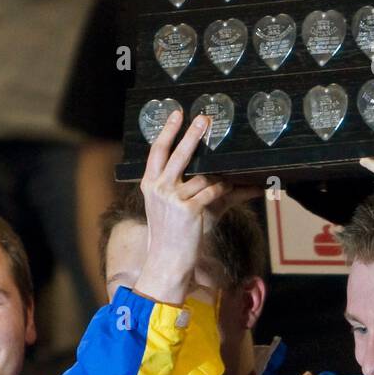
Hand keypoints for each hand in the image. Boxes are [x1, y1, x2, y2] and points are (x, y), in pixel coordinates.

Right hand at [134, 111, 226, 304]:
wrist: (166, 260)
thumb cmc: (168, 232)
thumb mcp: (162, 206)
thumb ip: (172, 185)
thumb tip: (192, 167)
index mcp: (149, 184)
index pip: (157, 151)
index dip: (168, 131)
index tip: (176, 113)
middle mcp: (158, 188)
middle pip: (179, 154)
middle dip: (192, 134)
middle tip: (205, 118)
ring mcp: (173, 198)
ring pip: (203, 177)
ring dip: (216, 179)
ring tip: (222, 184)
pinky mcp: (189, 209)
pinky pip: (212, 191)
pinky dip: (221, 191)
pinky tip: (224, 192)